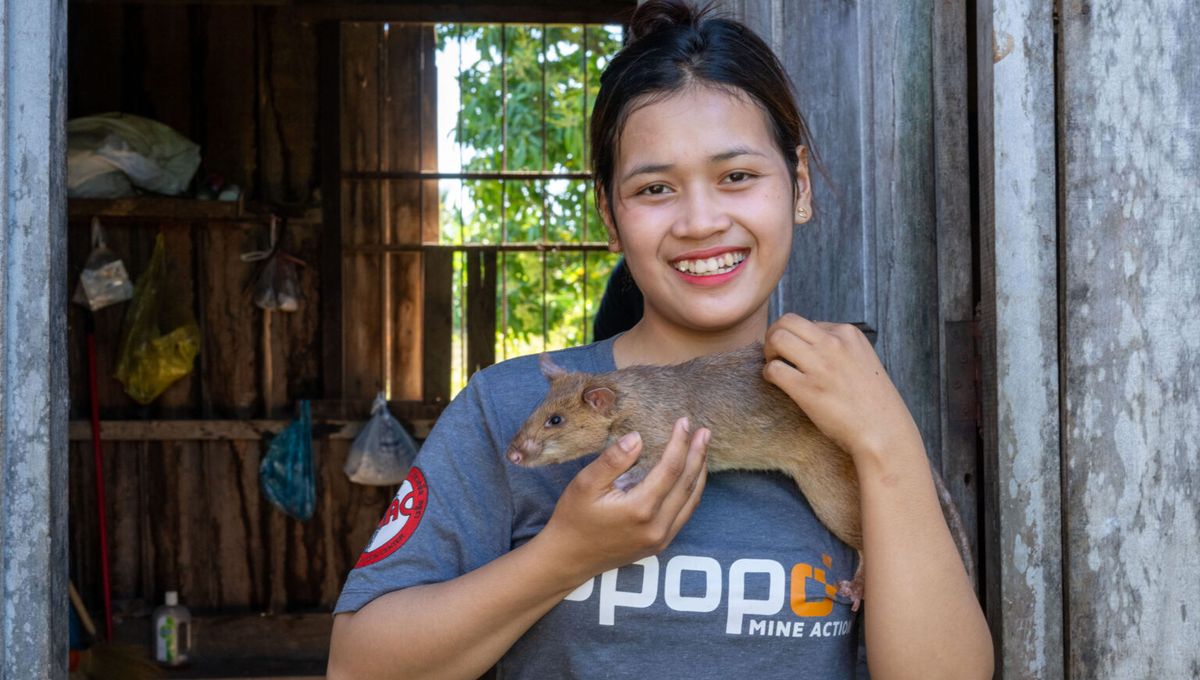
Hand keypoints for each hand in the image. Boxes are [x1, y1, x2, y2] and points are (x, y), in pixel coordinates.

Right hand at [536, 417, 708, 584]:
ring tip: (702, 449)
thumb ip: (613, 460)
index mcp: (639, 509)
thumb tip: (638, 437)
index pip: (670, 469)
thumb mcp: (585, 484)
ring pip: (691, 501)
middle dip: (697, 454)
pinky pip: (685, 514)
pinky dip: (692, 492)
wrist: (568, 558)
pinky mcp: (660, 544)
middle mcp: (656, 527)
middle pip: (687, 484)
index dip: (679, 443)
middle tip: (705, 431)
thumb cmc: (574, 518)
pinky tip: (692, 477)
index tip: (683, 422)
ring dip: (699, 472)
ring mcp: (661, 539)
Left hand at [762, 313, 921, 462]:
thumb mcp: (863, 359)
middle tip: (776, 354)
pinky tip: (776, 383)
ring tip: (775, 366)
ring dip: (769, 352)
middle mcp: (833, 343)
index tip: (800, 356)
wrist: (884, 431)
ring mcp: (820, 365)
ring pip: (777, 339)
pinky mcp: (807, 389)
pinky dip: (768, 374)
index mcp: (849, 334)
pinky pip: (774, 369)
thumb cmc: (873, 400)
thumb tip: (808, 339)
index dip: (798, 339)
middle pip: (786, 322)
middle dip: (774, 335)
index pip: (808, 323)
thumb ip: (839, 347)